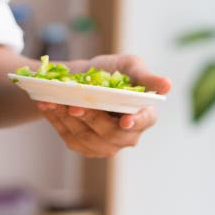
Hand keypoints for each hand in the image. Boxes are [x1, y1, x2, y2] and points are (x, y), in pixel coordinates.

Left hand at [37, 54, 171, 157]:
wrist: (83, 81)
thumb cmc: (112, 71)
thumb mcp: (129, 66)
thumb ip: (146, 77)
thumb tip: (167, 85)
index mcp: (145, 115)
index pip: (143, 121)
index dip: (135, 121)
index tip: (124, 120)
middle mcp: (129, 136)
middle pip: (111, 134)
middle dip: (91, 118)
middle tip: (73, 105)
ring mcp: (107, 146)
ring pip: (87, 138)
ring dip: (67, 120)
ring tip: (52, 102)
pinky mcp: (86, 148)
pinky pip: (70, 139)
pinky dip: (57, 122)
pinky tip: (47, 106)